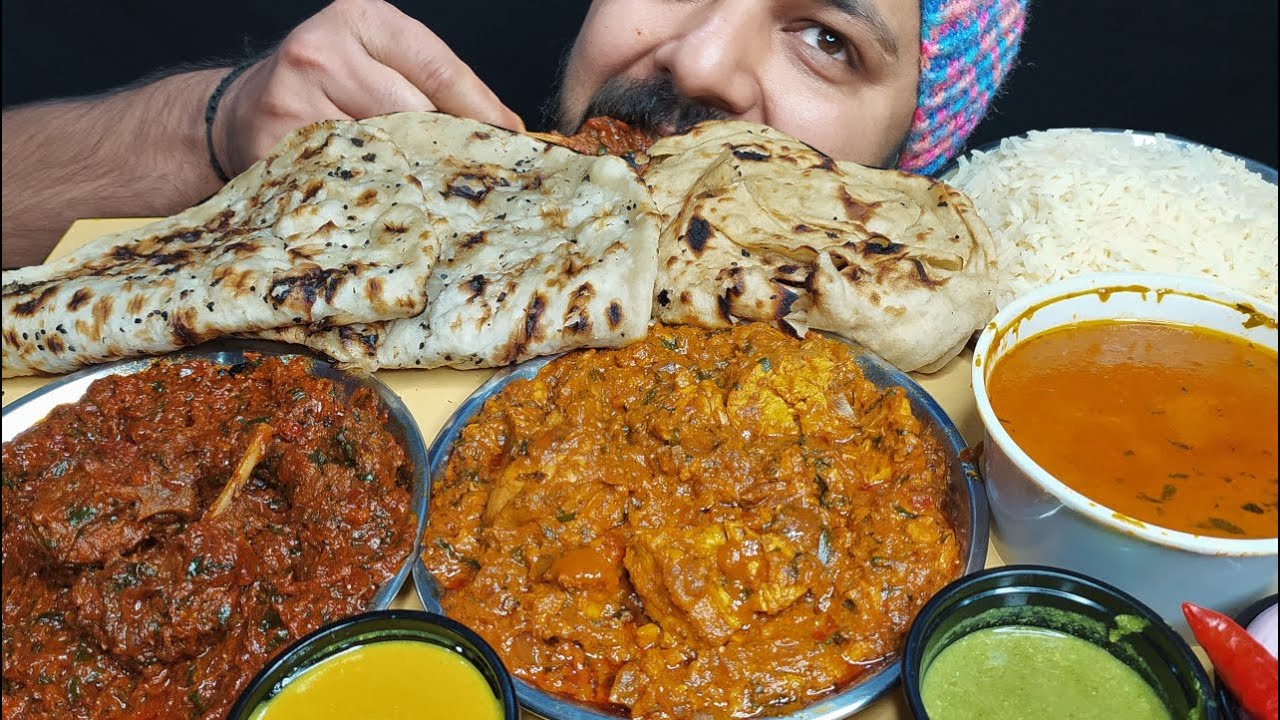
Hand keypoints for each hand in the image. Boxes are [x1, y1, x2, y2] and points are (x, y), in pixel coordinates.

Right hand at [213, 0, 523, 175]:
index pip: (441, 69)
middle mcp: (323, 50)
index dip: (483, 112)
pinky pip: (347, 178)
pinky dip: (373, 194)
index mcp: (360, 17)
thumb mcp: (378, 61)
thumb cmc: (328, 89)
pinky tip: (385, 202)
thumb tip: (506, 132)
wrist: (240, 115)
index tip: (513, 142)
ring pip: (385, 151)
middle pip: (418, 114)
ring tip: (431, 192)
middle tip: (477, 177)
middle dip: (451, 148)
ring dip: (415, 176)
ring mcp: (294, 99)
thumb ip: (433, 84)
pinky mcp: (276, 147)